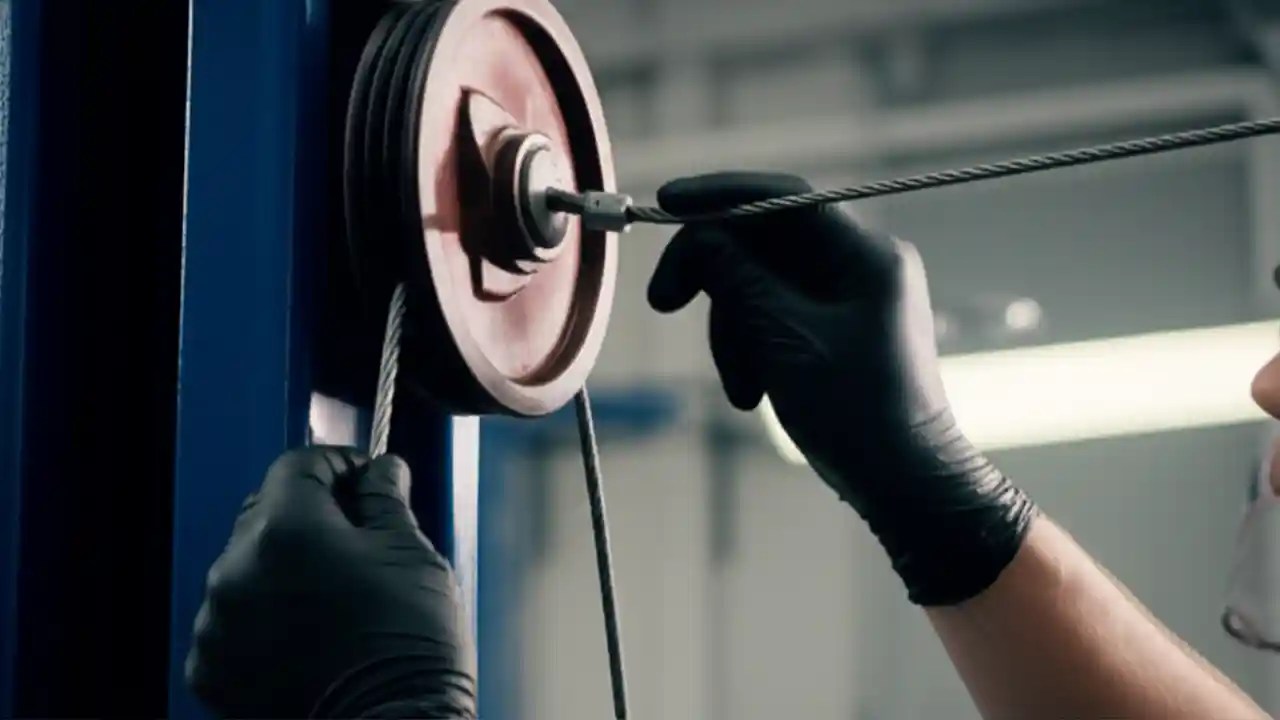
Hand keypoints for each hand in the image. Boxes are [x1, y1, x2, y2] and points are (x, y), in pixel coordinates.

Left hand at [185, 448, 475, 717]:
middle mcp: (236, 570)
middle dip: (310, 514)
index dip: (339, 465)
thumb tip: (381, 470)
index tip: (365, 480)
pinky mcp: (211, 669)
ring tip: (333, 595)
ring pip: (246, 566)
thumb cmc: (408, 646)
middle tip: (358, 539)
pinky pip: (232, 619)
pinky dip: (262, 617)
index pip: (300, 464)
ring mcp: (217, 624)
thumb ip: (386, 500)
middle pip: (267, 511)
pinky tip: (306, 632)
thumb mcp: (412, 556)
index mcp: (287, 530)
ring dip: (282, 567)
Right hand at [648, 172, 1036, 604]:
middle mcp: (861, 267)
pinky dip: (752, 350)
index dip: (720, 195)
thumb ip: (737, 278)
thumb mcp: (784, 340)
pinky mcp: (834, 333)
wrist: (905, 485)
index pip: (784, 198)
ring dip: (733, 330)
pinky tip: (752, 394)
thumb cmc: (857, 412)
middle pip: (764, 244)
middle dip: (715, 278)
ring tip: (740, 387)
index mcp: (867, 256)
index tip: (667, 203)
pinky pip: (775, 319)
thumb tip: (699, 237)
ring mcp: (848, 300)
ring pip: (761, 286)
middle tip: (664, 302)